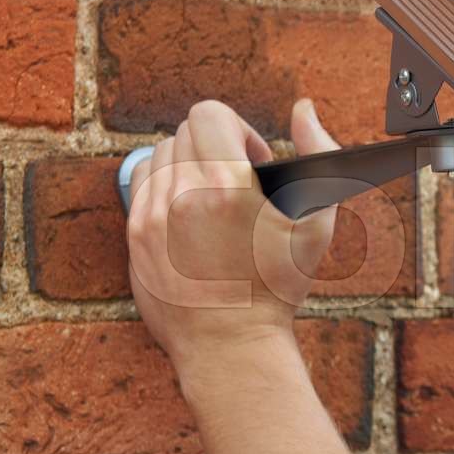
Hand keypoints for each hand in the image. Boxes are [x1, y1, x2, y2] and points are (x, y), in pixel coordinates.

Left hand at [126, 99, 339, 376]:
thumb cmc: (279, 287)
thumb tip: (304, 109)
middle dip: (214, 147)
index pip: (209, 114)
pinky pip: (143, 189)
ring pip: (159, 157)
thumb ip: (320, 154)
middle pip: (184, 133)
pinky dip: (167, 193)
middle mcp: (181, 195)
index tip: (253, 159)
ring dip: (187, 167)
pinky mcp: (134, 237)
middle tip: (237, 181)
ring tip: (212, 200)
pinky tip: (191, 220)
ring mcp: (151, 216)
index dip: (237, 128)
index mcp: (226, 185)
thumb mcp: (318, 223)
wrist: (230, 345)